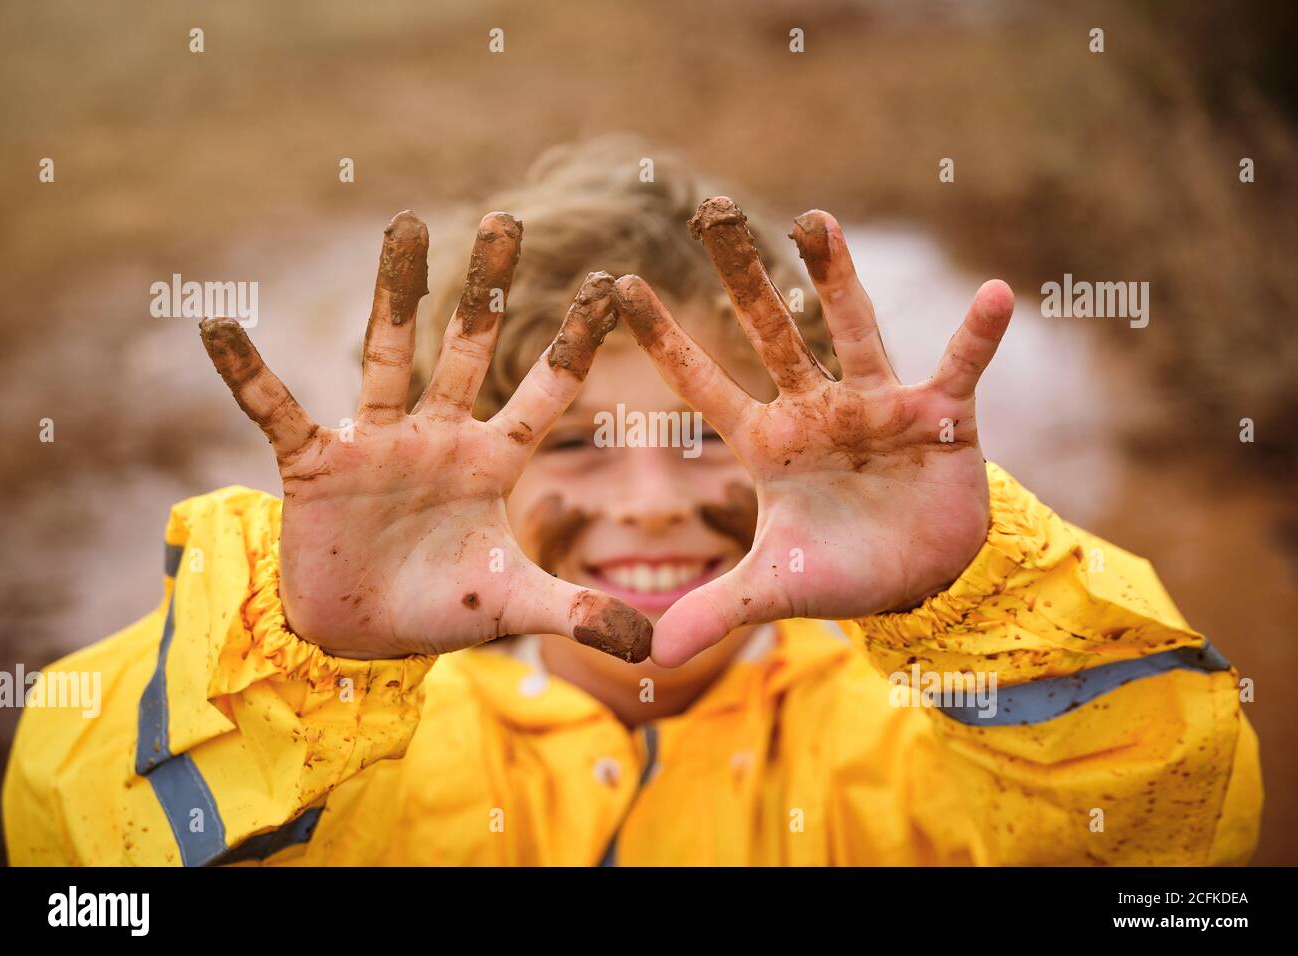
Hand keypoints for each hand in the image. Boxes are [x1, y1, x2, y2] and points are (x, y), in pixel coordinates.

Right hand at [199, 211, 651, 661]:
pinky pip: (278, 410)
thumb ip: (579, 612)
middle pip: (467, 347)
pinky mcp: (316, 465)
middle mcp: (439, 436)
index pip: (545, 392)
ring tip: (407, 223)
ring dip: (395, 292)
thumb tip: (652, 647)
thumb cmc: (444, 608)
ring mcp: (377, 444)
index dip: (573, 344)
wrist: (364, 637)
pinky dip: (249, 374)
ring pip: (387, 355)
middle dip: (485, 287)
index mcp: (492, 461)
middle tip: (508, 218)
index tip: (607, 286)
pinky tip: (218, 326)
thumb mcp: (515, 607)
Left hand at [614, 197, 1012, 665]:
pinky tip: (995, 294)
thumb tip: (646, 658)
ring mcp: (876, 406)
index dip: (666, 340)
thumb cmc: (841, 570)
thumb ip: (714, 611)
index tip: (619, 285)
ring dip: (834, 277)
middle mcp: (815, 410)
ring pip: (852, 328)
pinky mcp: (939, 417)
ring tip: (811, 217)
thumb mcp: (774, 591)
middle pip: (771, 333)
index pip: (704, 386)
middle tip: (709, 209)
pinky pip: (960, 368)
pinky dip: (977, 336)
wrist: (920, 577)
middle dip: (740, 277)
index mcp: (768, 444)